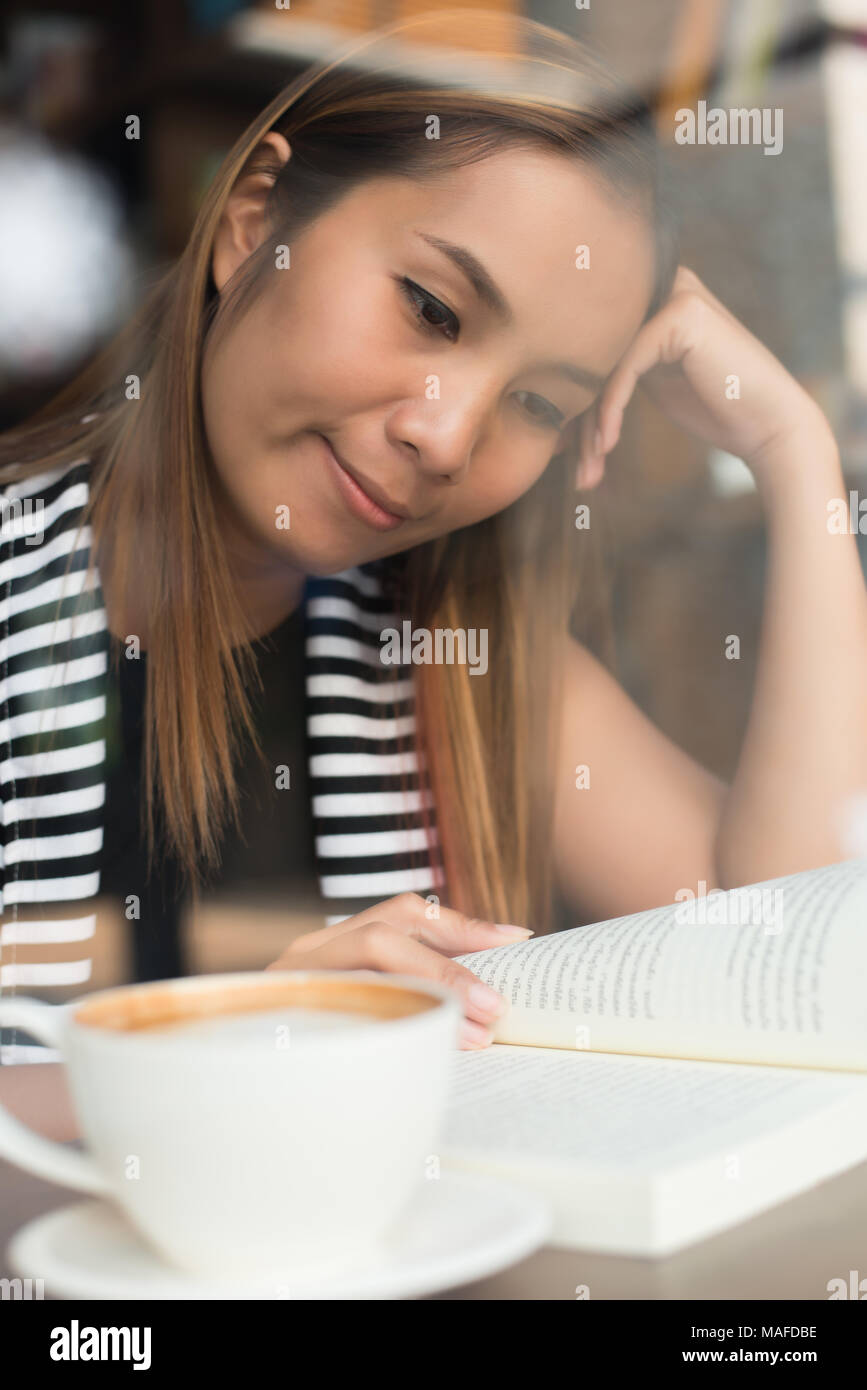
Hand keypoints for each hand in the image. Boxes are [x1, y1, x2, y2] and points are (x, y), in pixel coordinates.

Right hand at [265, 892, 531, 1048]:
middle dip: (447, 969)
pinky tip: (422, 1055)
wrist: (244, 1083)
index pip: (403, 914)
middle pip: (382, 937)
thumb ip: (410, 988)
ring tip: (473, 1036)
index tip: (517, 940)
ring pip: (362, 974)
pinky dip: (391, 1033)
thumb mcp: (365, 1000)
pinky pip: (343, 1022)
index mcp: (333, 941)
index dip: (462, 926)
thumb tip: (489, 1002)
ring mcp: (285, 986)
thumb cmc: (319, 1044)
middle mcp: (306, 954)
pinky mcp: (275, 1025)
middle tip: (496, 1006)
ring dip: (427, 1000)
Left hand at [574, 265, 833, 489]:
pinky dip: (611, 410)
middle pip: (594, 355)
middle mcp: (660, 285)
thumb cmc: (715, 407)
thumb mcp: (654, 380)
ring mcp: (674, 294)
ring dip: (592, 424)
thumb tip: (549, 388)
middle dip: (578, 419)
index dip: (572, 404)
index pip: (592, 350)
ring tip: (589, 470)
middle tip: (573, 467)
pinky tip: (608, 446)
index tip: (562, 452)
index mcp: (650, 296)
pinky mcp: (681, 314)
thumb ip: (614, 368)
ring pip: (606, 363)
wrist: (770, 424)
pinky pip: (625, 366)